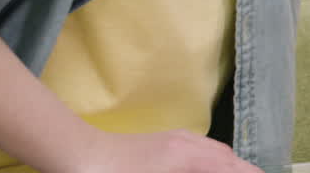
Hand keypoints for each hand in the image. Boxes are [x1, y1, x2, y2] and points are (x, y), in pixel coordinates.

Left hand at [71, 129, 262, 172]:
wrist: (76, 155)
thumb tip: (218, 170)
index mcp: (187, 159)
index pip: (231, 170)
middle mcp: (188, 145)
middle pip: (230, 160)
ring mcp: (176, 139)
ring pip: (218, 152)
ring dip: (233, 167)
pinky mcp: (165, 141)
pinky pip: (203, 148)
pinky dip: (218, 160)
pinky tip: (214, 169)